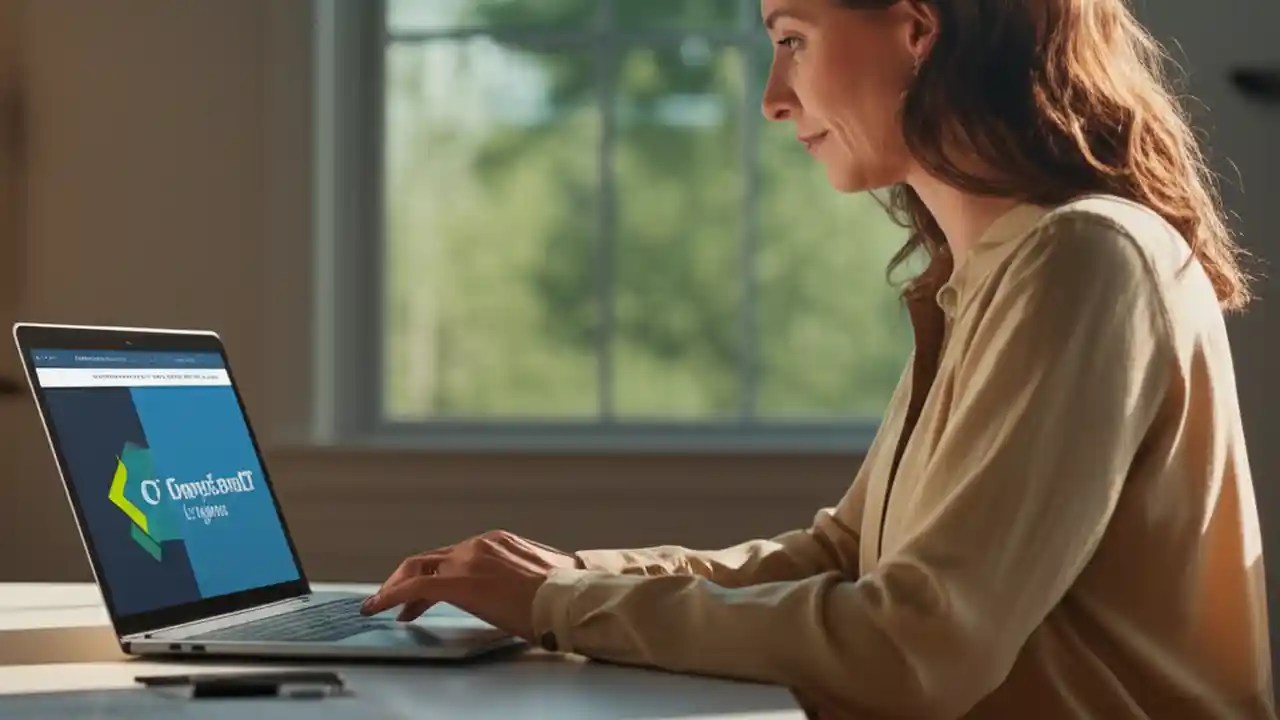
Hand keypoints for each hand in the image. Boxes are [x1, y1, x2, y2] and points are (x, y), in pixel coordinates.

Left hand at [359, 530, 579, 642]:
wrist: (564, 599)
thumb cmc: (560, 593)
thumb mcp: (539, 574)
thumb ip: (519, 574)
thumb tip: (521, 588)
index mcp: (497, 541)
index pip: (454, 556)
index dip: (435, 573)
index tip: (426, 592)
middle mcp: (477, 545)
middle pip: (431, 559)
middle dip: (408, 579)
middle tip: (394, 598)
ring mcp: (465, 561)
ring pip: (417, 569)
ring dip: (397, 588)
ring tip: (381, 605)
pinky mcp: (456, 582)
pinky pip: (413, 587)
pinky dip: (390, 596)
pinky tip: (376, 607)